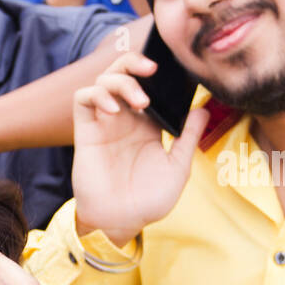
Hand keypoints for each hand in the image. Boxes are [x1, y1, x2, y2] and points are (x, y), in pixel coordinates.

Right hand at [71, 51, 208, 245]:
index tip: (174, 68)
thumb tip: (202, 108)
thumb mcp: (178, 168)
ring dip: (121, 80)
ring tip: (139, 100)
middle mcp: (124, 119)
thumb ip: (188, 137)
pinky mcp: (86, 132)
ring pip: (103, 80)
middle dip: (135, 61)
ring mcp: (104, 124)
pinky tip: (112, 108)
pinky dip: (96, 94)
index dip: (158, 72)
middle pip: (123, 72)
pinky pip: (83, 99)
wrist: (120, 222)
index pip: (149, 85)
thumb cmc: (148, 201)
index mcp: (147, 125)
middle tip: (152, 69)